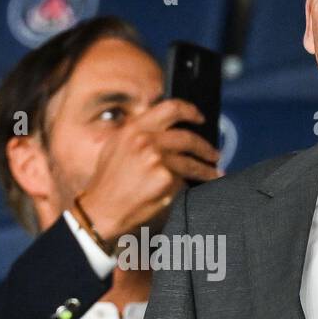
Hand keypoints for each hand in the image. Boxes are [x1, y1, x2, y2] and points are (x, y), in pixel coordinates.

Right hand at [82, 99, 220, 240]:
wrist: (102, 210)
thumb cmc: (108, 182)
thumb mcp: (115, 147)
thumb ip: (137, 133)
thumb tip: (163, 128)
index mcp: (133, 129)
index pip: (170, 108)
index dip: (190, 111)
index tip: (200, 118)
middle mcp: (146, 141)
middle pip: (187, 137)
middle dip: (205, 147)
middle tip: (214, 154)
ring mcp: (157, 160)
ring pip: (191, 162)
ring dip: (206, 169)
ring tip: (214, 172)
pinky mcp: (166, 180)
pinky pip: (183, 181)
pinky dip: (190, 186)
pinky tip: (194, 189)